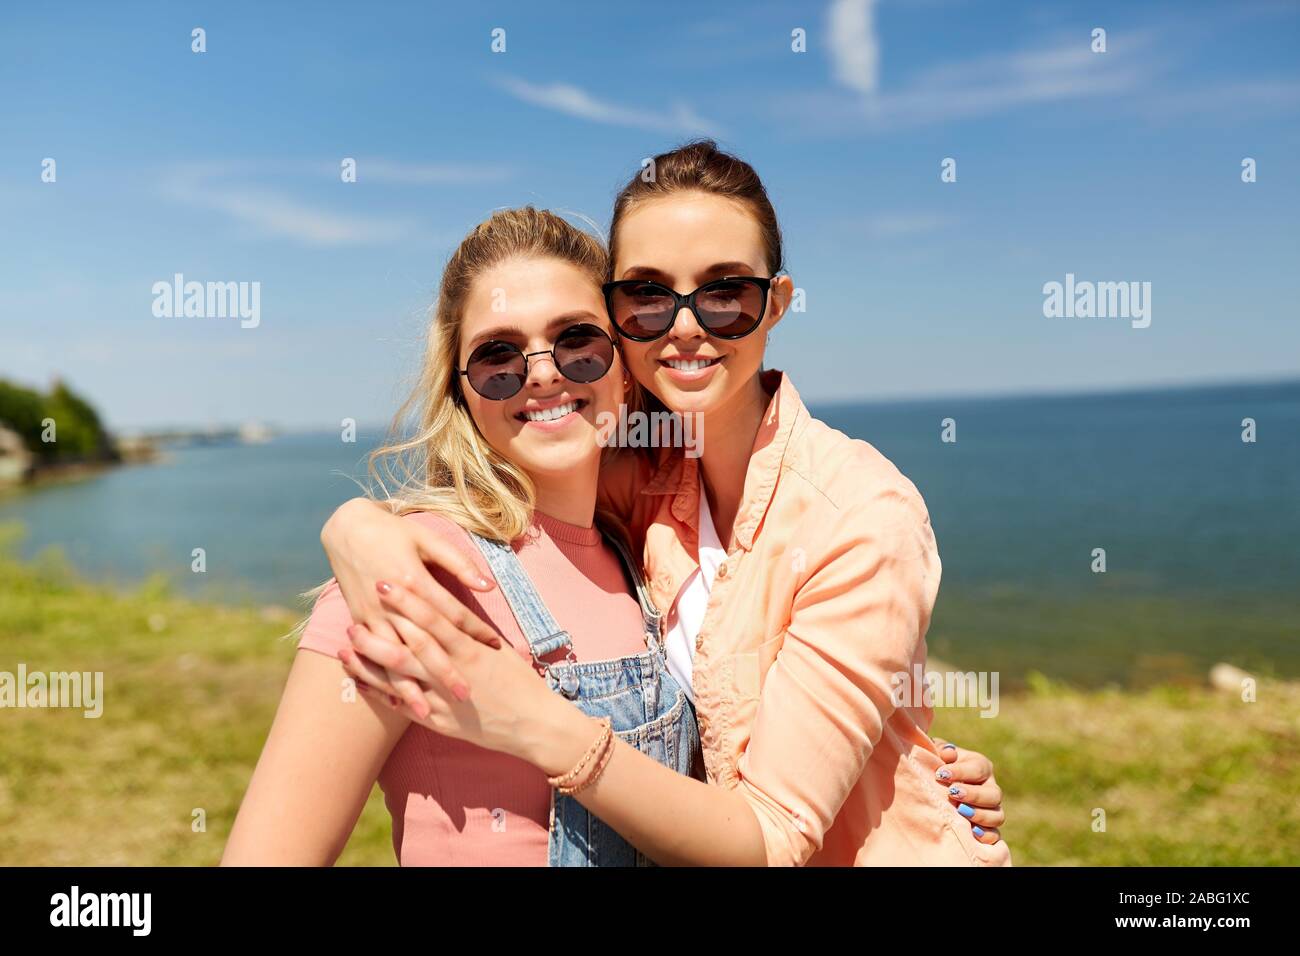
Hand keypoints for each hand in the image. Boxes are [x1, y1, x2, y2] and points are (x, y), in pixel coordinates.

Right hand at [320, 498, 500, 709]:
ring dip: (409, 686)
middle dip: (443, 672)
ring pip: (393, 658)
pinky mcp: (359, 620)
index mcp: (414, 581)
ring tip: (427, 710)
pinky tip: (394, 697)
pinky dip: (382, 679)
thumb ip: (459, 563)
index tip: (495, 647)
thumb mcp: (428, 539)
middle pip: (422, 644)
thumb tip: (488, 585)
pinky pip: (372, 657)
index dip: (474, 630)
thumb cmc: (394, 532)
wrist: (347, 530)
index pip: (451, 613)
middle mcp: (392, 604)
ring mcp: (372, 615)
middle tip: (467, 696)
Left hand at [339, 619, 561, 761]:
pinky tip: (357, 678)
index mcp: (471, 651)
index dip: (408, 601)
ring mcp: (443, 700)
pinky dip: (378, 691)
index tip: (387, 583)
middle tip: (355, 611)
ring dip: (371, 660)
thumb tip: (449, 609)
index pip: (434, 621)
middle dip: (381, 629)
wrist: (534, 724)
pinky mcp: (437, 722)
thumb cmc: (520, 682)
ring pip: (400, 678)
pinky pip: (402, 705)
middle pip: (409, 648)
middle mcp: (453, 674)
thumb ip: (472, 631)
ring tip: (347, 643)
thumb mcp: (500, 650)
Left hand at [932, 737, 1004, 843]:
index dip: (960, 771)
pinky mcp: (987, 828)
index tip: (940, 774)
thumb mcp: (936, 752)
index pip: (978, 768)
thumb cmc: (936, 764)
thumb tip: (949, 754)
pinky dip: (986, 835)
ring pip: (997, 815)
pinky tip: (971, 832)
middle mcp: (990, 787)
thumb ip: (942, 750)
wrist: (933, 785)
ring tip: (960, 811)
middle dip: (973, 794)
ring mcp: (990, 809)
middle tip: (952, 792)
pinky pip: (994, 835)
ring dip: (980, 815)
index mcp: (980, 765)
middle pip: (994, 794)